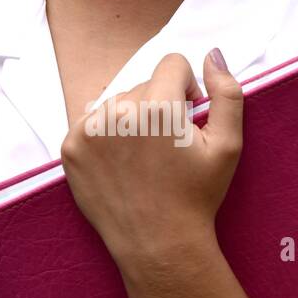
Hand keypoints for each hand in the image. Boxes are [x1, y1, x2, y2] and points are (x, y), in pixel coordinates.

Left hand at [59, 49, 242, 269]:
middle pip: (144, 84)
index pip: (172, 64)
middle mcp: (117, 112)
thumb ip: (227, 93)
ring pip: (117, 102)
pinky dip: (106, 137)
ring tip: (143, 158)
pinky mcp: (69, 147)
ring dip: (131, 120)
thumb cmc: (196, 196)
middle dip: (158, 106)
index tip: (187, 121)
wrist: (157, 244)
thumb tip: (213, 54)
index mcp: (157, 106)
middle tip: (166, 149)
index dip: (187, 91)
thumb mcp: (228, 145)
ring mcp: (87, 130)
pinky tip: (121, 165)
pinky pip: (92, 121)